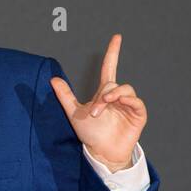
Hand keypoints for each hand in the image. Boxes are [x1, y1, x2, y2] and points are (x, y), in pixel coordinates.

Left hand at [49, 34, 146, 171]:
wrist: (101, 153)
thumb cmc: (91, 134)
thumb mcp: (74, 113)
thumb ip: (65, 95)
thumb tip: (53, 79)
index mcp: (104, 93)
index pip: (109, 67)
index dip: (113, 52)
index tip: (117, 37)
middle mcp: (118, 97)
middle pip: (112, 84)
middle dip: (102, 96)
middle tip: (94, 112)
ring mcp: (129, 105)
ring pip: (124, 89)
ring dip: (112, 97)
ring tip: (102, 109)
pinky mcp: (138, 115)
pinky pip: (136, 102)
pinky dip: (128, 100)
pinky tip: (119, 104)